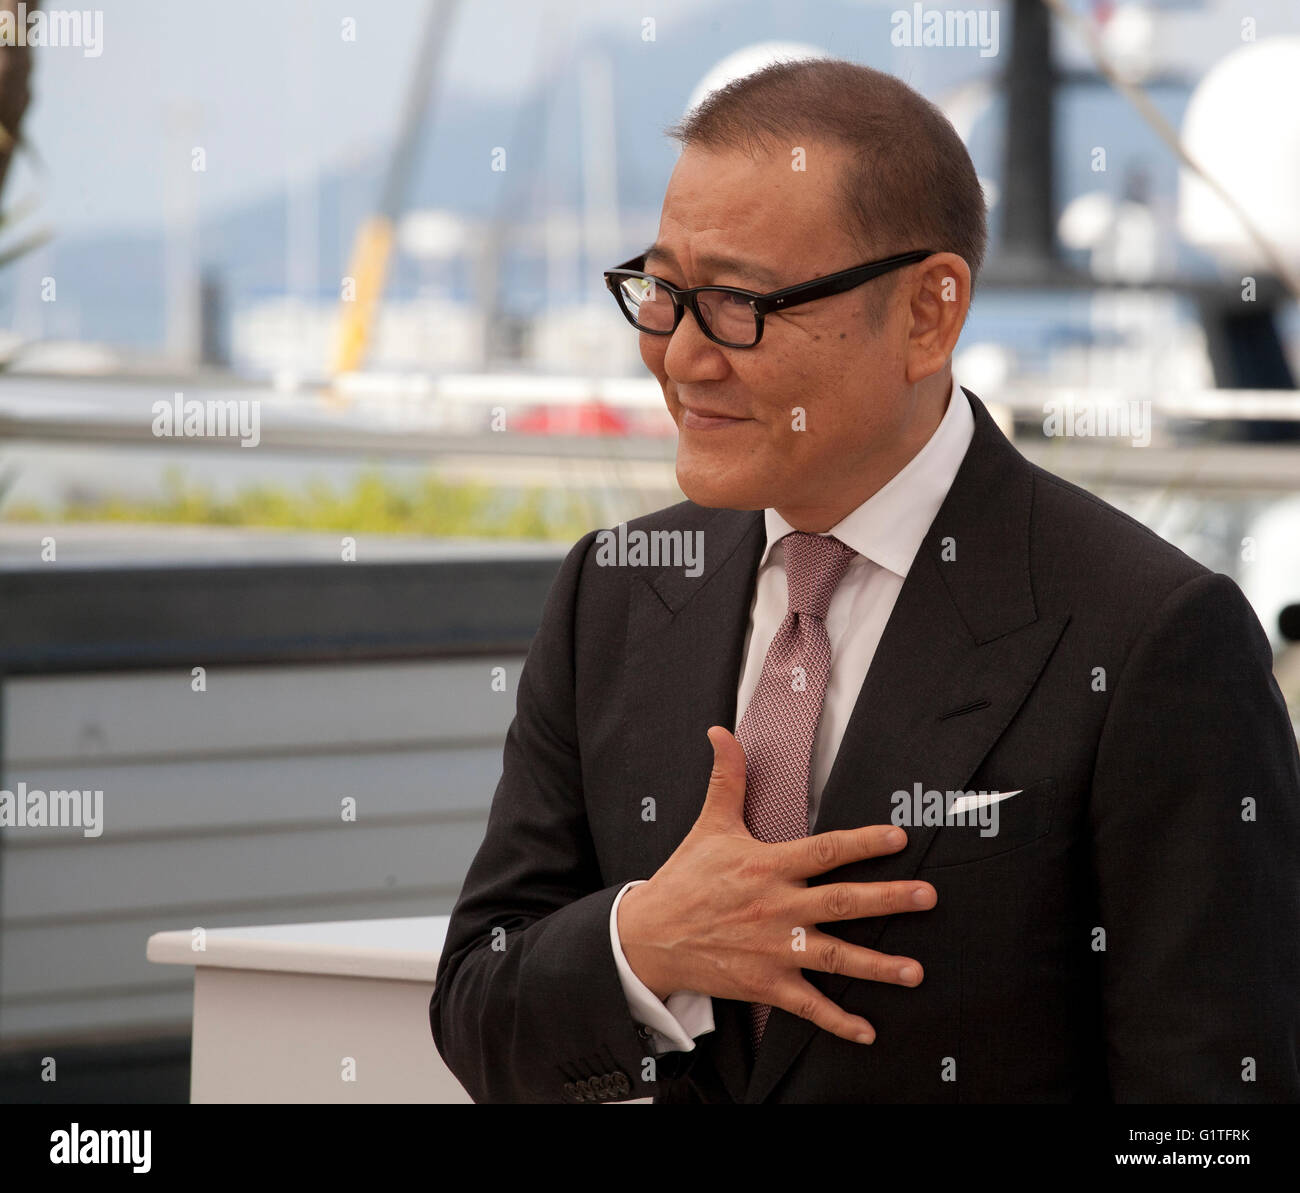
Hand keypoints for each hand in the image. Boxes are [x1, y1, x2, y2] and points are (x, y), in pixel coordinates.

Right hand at [617, 725, 935, 1043]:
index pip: (824, 851)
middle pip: (842, 902)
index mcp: (767, 866)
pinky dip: (838, 1021)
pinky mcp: (765, 983)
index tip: (897, 838)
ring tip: (915, 971)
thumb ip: (727, 778)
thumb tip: (721, 732)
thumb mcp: (709, 824)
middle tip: (928, 897)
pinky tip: (868, 1030)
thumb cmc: (685, 878)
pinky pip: (808, 1004)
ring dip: (878, 967)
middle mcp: (776, 908)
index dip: (862, 843)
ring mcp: (773, 949)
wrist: (649, 935)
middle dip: (889, 900)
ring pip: (835, 957)